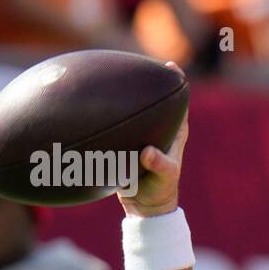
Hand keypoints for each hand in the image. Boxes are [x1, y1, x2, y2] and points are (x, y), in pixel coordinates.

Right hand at [121, 64, 188, 216]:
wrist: (144, 206)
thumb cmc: (160, 190)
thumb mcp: (164, 177)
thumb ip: (159, 165)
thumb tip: (148, 152)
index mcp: (174, 132)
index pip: (180, 101)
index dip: (177, 82)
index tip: (170, 65)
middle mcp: (158, 129)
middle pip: (154, 99)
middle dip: (145, 81)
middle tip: (131, 62)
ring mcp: (141, 135)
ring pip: (132, 110)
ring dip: (121, 97)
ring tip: (106, 76)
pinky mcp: (125, 144)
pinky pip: (116, 124)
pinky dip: (106, 116)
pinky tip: (88, 106)